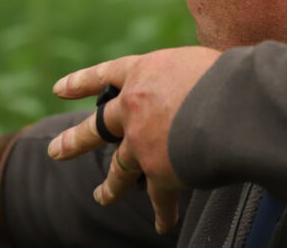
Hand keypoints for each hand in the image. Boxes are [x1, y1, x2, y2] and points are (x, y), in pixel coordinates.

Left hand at [47, 46, 219, 233]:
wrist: (230, 104)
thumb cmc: (227, 74)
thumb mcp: (199, 62)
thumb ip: (187, 76)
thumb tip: (202, 85)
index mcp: (144, 72)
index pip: (107, 74)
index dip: (82, 82)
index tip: (59, 90)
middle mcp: (134, 107)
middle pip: (97, 127)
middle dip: (75, 141)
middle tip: (55, 150)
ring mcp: (141, 142)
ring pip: (119, 169)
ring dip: (110, 187)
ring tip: (101, 197)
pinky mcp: (159, 172)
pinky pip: (158, 197)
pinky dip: (163, 212)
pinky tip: (162, 224)